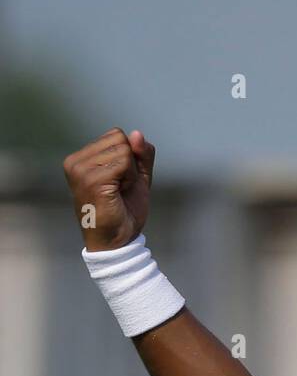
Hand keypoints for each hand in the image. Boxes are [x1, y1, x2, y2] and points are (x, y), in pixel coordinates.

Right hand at [62, 127, 155, 251]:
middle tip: (120, 189)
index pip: (115, 135)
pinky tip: (119, 194)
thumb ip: (140, 155)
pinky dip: (130, 178)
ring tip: (118, 192)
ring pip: (123, 149)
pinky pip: (124, 162)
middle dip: (130, 164)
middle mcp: (76, 162)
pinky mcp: (92, 179)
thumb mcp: (137, 178)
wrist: (119, 242)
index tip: (121, 181)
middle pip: (119, 138)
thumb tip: (136, 133)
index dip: (128, 158)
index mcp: (80, 159)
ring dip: (130, 173)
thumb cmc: (124, 213)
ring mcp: (81, 170)